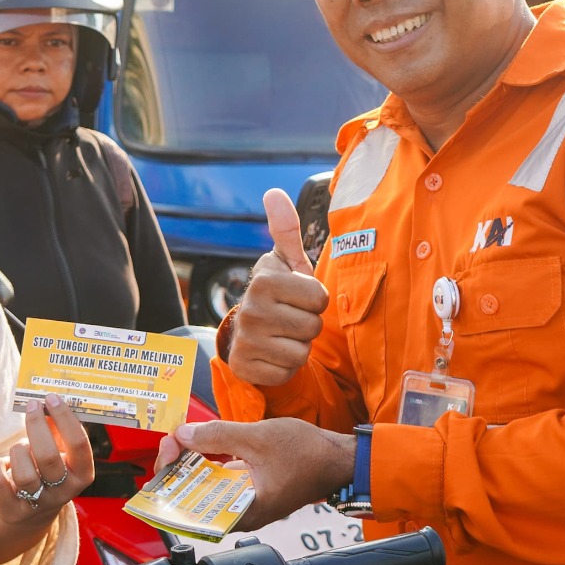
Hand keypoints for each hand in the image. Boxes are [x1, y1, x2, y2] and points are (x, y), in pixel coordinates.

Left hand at [0, 394, 95, 561]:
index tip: (51, 398)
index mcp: (82, 475)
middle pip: (48, 457)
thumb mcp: (61, 453)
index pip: (78, 444)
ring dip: (18, 451)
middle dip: (37, 426)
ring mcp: (38, 504)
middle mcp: (63, 492)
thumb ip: (58, 429)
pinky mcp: (13, 511)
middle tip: (32, 406)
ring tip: (21, 446)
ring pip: (24, 474)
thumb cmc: (48, 471)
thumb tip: (48, 399)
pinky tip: (0, 462)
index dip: (65, 418)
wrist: (33, 514)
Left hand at [157, 418, 354, 530]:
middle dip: (178, 467)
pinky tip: (200, 445)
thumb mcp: (257, 438)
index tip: (170, 448)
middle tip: (172, 441)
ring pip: (207, 486)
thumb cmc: (308, 455)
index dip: (172, 477)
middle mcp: (240, 514)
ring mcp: (245, 501)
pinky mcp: (250, 488)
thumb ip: (218, 434)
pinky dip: (210, 462)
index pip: (190, 506)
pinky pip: (221, 479)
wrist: (339, 458)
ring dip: (192, 463)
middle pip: (194, 496)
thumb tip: (184, 433)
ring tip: (180, 441)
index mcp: (242, 512)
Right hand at [228, 189, 329, 385]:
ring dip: (298, 347)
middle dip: (307, 326)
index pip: (319, 298)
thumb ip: (286, 229)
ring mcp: (246, 341)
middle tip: (290, 319)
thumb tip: (273, 192)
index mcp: (264, 281)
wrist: (247, 332)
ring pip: (301, 353)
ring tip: (282, 336)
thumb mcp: (285, 262)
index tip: (298, 298)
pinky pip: (286, 373)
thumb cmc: (278, 293)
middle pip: (313, 327)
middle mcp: (251, 310)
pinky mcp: (245, 367)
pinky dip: (284, 368)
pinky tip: (272, 354)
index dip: (315, 300)